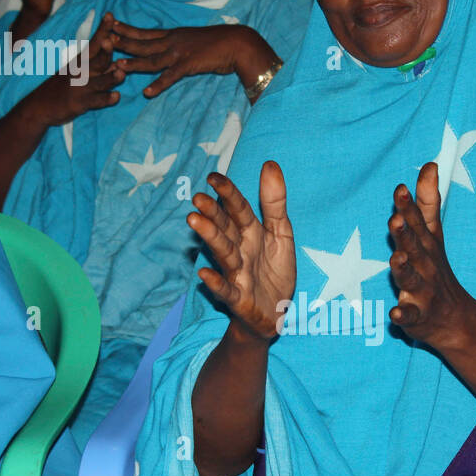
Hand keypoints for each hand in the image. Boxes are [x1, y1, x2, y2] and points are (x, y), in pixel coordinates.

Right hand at [23, 13, 124, 126]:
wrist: (38, 106)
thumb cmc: (60, 87)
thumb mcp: (75, 72)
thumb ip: (97, 68)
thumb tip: (117, 63)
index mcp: (80, 61)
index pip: (94, 42)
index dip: (103, 29)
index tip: (110, 15)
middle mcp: (81, 72)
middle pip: (98, 60)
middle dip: (105, 51)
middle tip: (111, 40)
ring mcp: (80, 88)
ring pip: (99, 82)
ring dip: (110, 78)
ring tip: (121, 73)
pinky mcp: (80, 104)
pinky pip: (96, 101)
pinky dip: (105, 99)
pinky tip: (115, 97)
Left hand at [112, 21, 277, 97]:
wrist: (237, 43)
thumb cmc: (216, 44)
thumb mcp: (192, 40)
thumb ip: (177, 44)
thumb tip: (166, 47)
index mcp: (172, 35)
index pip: (145, 32)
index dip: (126, 30)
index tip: (110, 25)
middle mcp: (172, 41)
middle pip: (142, 43)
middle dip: (122, 42)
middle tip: (103, 40)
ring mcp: (180, 52)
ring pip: (152, 59)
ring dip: (134, 64)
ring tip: (117, 67)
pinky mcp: (189, 64)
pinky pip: (170, 76)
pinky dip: (159, 84)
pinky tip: (148, 92)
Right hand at [188, 164, 295, 341]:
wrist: (276, 313)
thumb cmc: (273, 270)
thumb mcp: (281, 233)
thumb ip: (274, 202)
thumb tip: (269, 163)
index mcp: (250, 232)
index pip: (237, 209)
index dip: (227, 193)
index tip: (213, 177)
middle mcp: (239, 249)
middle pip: (225, 228)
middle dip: (212, 214)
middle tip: (197, 199)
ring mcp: (236, 273)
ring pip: (223, 253)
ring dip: (209, 238)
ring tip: (194, 221)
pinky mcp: (237, 298)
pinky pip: (226, 290)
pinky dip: (215, 283)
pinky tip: (204, 275)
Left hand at [388, 162, 475, 349]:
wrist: (455, 319)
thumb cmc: (435, 268)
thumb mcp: (433, 234)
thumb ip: (427, 201)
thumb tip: (429, 165)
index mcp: (425, 244)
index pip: (416, 222)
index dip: (408, 206)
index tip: (400, 189)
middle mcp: (424, 264)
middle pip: (414, 247)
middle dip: (405, 234)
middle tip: (395, 219)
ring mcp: (422, 290)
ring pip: (411, 278)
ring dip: (404, 269)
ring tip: (396, 259)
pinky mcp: (416, 316)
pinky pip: (409, 316)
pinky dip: (403, 316)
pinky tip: (395, 314)